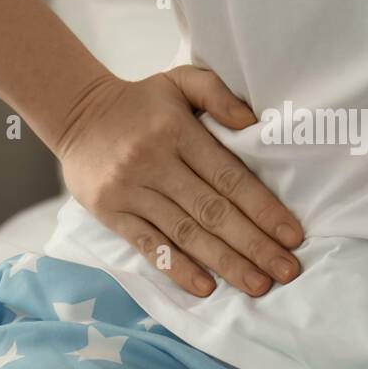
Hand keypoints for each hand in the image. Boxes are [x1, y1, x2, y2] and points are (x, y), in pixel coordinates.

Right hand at [56, 67, 303, 297]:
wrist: (75, 112)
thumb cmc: (141, 101)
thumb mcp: (180, 80)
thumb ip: (219, 95)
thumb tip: (256, 125)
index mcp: (177, 131)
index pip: (229, 177)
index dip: (263, 209)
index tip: (292, 235)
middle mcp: (154, 162)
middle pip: (213, 211)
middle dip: (254, 245)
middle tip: (287, 271)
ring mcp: (130, 190)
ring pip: (185, 233)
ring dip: (225, 263)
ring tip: (259, 285)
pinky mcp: (110, 212)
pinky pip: (148, 245)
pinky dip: (178, 269)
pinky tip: (205, 288)